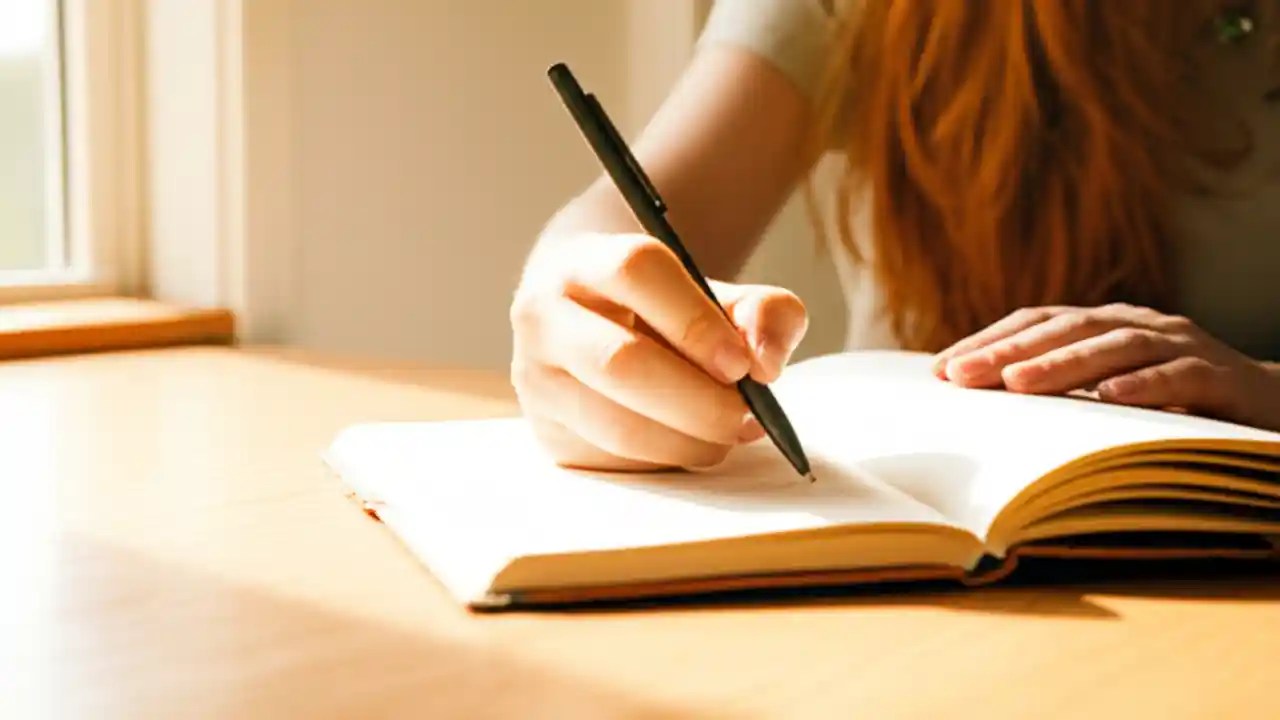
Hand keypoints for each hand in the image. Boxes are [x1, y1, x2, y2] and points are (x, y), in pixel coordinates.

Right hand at [510, 232, 808, 470]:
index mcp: (584, 260)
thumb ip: (762, 312)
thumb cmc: (661, 308)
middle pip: (621, 362)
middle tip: (750, 418)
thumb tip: (766, 364)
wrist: (592, 321)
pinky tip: (692, 443)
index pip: (635, 273)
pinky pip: (618, 463)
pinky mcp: (548, 434)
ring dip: (691, 442)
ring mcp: (537, 380)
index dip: (694, 320)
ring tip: (730, 433)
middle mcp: (544, 316)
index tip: (742, 364)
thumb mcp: (715, 293)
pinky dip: (670, 461)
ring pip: (619, 426)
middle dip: (698, 401)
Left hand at [932, 303, 1279, 430]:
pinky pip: (1179, 376)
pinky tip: (1111, 398)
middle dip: (1008, 352)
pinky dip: (1145, 385)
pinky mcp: (1221, 376)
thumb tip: (979, 404)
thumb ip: (1057, 392)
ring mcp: (1181, 345)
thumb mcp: (1106, 395)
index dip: (987, 342)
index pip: (1035, 322)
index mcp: (1103, 324)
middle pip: (1064, 329)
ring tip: (1018, 383)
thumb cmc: (1173, 404)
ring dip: (1062, 364)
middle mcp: (1137, 324)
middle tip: (960, 376)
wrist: (1271, 407)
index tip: (940, 371)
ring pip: (1114, 347)